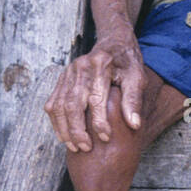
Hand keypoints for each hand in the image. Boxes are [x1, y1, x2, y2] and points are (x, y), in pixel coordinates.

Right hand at [43, 36, 146, 151]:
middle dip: (77, 130)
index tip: (106, 138)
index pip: (96, 98)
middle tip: (86, 148)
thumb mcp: (137, 77)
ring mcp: (68, 72)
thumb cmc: (127, 62)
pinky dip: (56, 122)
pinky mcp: (62, 79)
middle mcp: (80, 67)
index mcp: (100, 64)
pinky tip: (64, 136)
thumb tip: (134, 125)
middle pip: (72, 103)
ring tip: (74, 147)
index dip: (99, 121)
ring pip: (59, 105)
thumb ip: (134, 100)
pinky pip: (53, 103)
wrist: (114, 42)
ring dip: (64, 129)